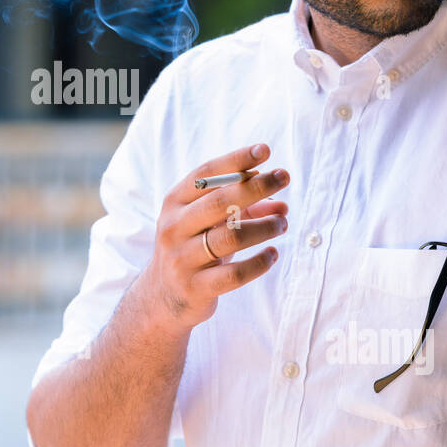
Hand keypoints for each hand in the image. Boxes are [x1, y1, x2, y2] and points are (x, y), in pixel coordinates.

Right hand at [133, 143, 289, 334]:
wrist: (163, 296)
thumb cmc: (193, 248)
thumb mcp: (209, 224)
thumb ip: (242, 209)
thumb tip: (282, 203)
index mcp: (174, 203)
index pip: (205, 174)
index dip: (235, 160)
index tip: (265, 150)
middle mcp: (174, 227)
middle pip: (219, 202)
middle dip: (256, 187)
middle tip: (284, 177)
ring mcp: (182, 258)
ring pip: (231, 237)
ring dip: (264, 226)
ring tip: (282, 222)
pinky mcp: (195, 287)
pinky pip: (234, 275)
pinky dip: (258, 263)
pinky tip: (273, 254)